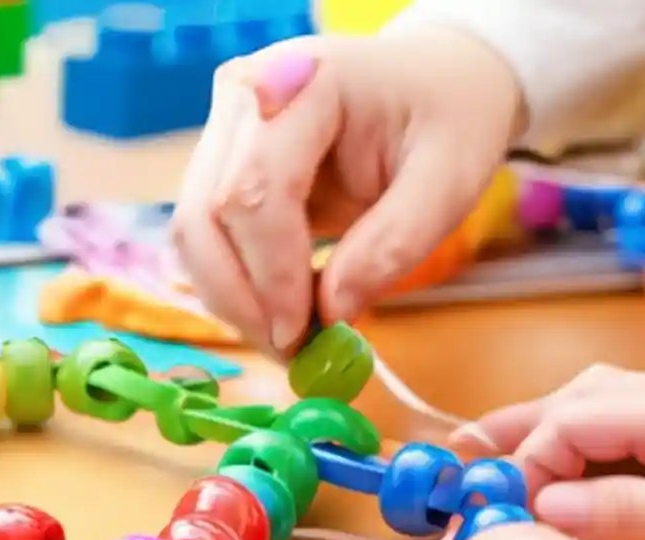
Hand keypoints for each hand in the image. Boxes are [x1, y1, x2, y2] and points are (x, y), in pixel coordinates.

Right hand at [170, 30, 522, 354]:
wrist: (438, 82)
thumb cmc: (449, 119)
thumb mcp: (450, 181)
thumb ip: (394, 244)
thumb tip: (331, 314)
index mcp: (306, 80)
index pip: (256, 188)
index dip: (271, 272)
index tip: (302, 334)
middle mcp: (246, 94)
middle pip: (205, 213)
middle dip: (242, 299)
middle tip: (292, 356)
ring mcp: (226, 127)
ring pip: (194, 232)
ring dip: (234, 300)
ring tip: (293, 340)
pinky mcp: (223, 162)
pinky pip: (209, 237)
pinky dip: (238, 285)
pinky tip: (283, 311)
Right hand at [449, 365, 644, 539]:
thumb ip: (633, 513)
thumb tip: (553, 508)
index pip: (575, 419)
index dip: (528, 459)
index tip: (499, 503)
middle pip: (583, 395)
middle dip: (519, 423)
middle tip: (459, 449)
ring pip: (613, 403)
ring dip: (555, 425)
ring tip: (507, 449)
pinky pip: (644, 422)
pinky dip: (599, 438)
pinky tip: (592, 461)